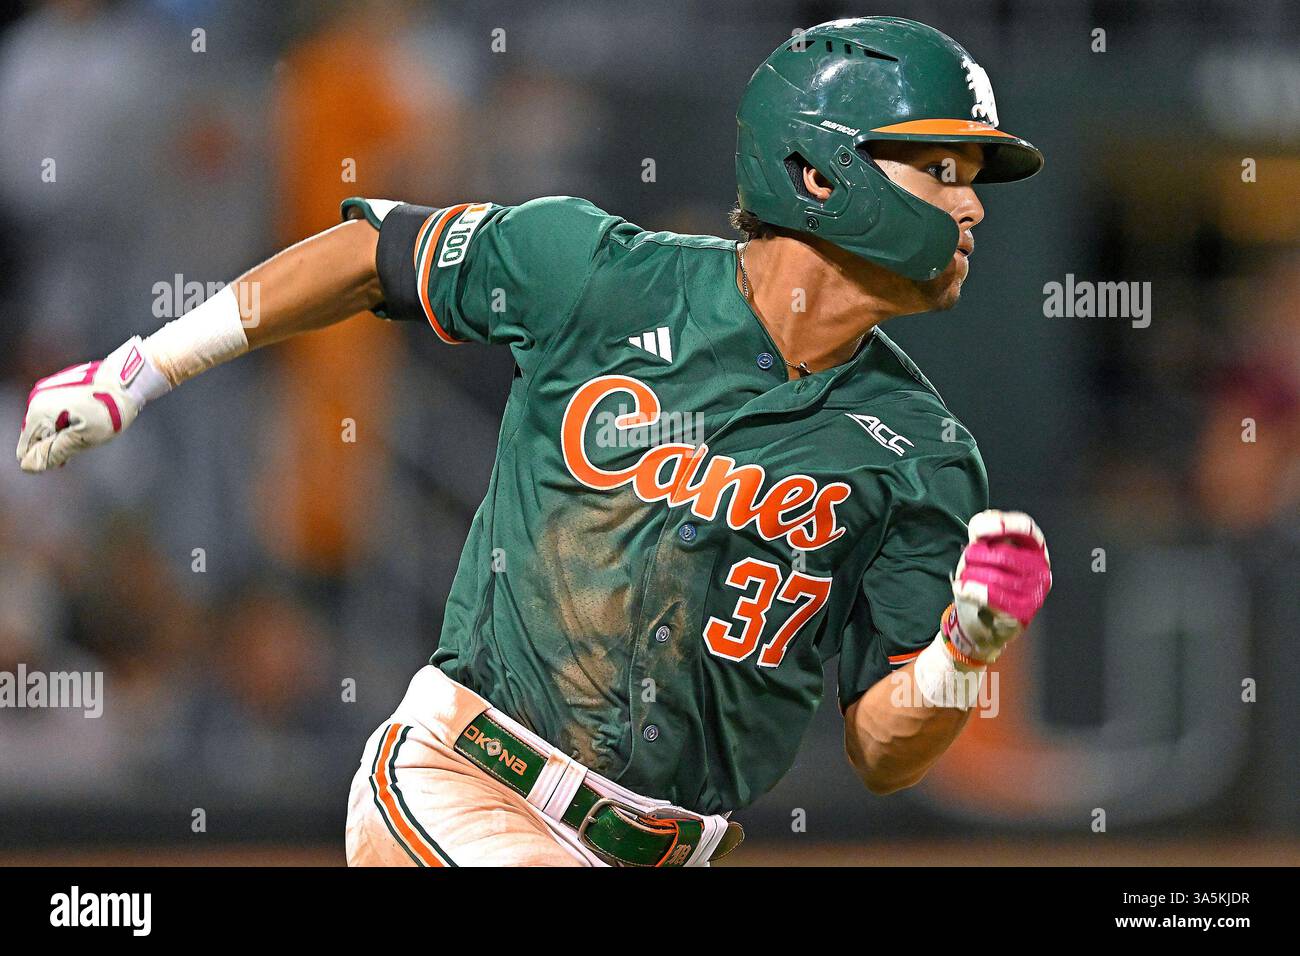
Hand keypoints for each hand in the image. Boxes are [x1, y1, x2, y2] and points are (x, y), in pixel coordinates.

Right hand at [16, 337, 169, 472]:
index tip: (68, 456)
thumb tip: (29, 465)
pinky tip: (86, 420)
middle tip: (83, 441)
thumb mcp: (84, 438)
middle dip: (55, 444)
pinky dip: (67, 420)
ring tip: (88, 429)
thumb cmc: (109, 407)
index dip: (45, 457)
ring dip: (62, 432)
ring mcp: (47, 389)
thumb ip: (54, 452)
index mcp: (39, 412)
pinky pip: (55, 411)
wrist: (128, 378)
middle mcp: (37, 398)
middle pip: (36, 435)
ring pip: (47, 423)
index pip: (26, 447)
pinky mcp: (59, 385)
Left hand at [942, 509, 1051, 664]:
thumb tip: (993, 520)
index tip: (978, 533)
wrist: (981, 619)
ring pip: (994, 575)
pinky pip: (992, 595)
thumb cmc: (984, 578)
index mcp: (1034, 547)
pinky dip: (971, 590)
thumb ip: (985, 526)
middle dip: (975, 557)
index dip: (1002, 524)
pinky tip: (962, 589)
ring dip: (971, 576)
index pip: (1026, 526)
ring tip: (968, 579)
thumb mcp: (982, 547)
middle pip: (1002, 554)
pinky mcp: (1023, 611)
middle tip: (969, 564)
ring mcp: (1035, 591)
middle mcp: (1040, 568)